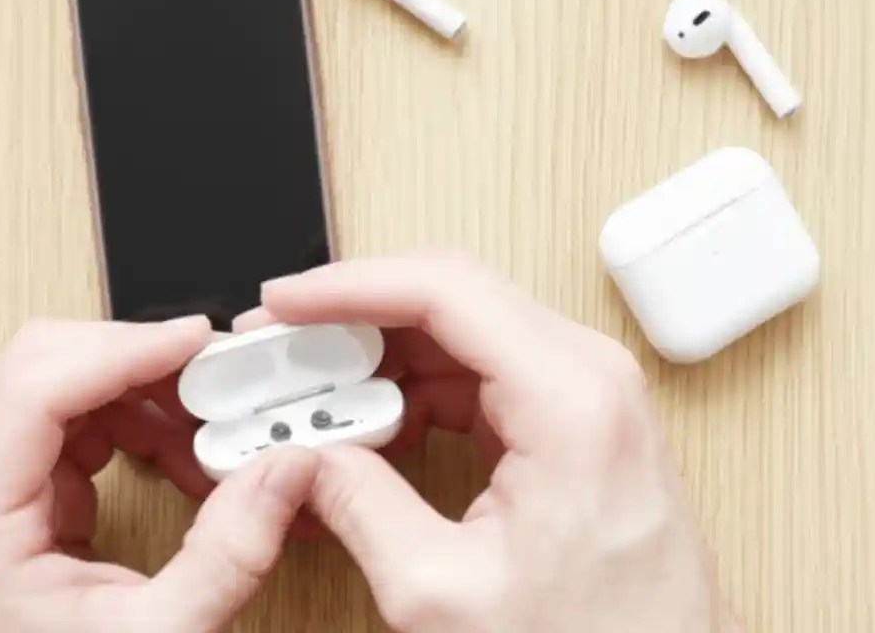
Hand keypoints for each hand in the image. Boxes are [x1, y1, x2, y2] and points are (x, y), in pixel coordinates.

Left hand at [0, 317, 319, 631]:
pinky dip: (140, 420)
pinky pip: (78, 416)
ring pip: (64, 380)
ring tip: (211, 430)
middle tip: (218, 376)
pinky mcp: (16, 489)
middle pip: (43, 365)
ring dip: (146, 390)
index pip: (35, 388)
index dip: (122, 350)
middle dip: (141, 360)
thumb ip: (228, 554)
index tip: (196, 342)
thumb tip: (288, 468)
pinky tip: (184, 455)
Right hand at [238, 253, 735, 632]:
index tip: (286, 300)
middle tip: (285, 347)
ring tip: (315, 397)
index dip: (351, 284)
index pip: (446, 289)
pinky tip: (374, 428)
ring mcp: (588, 393)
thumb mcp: (445, 590)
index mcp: (569, 399)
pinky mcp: (576, 419)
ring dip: (384, 357)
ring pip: (464, 332)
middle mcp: (589, 376)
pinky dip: (421, 390)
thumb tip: (305, 457)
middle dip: (356, 317)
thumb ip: (361, 508)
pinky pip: (485, 374)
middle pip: (453, 298)